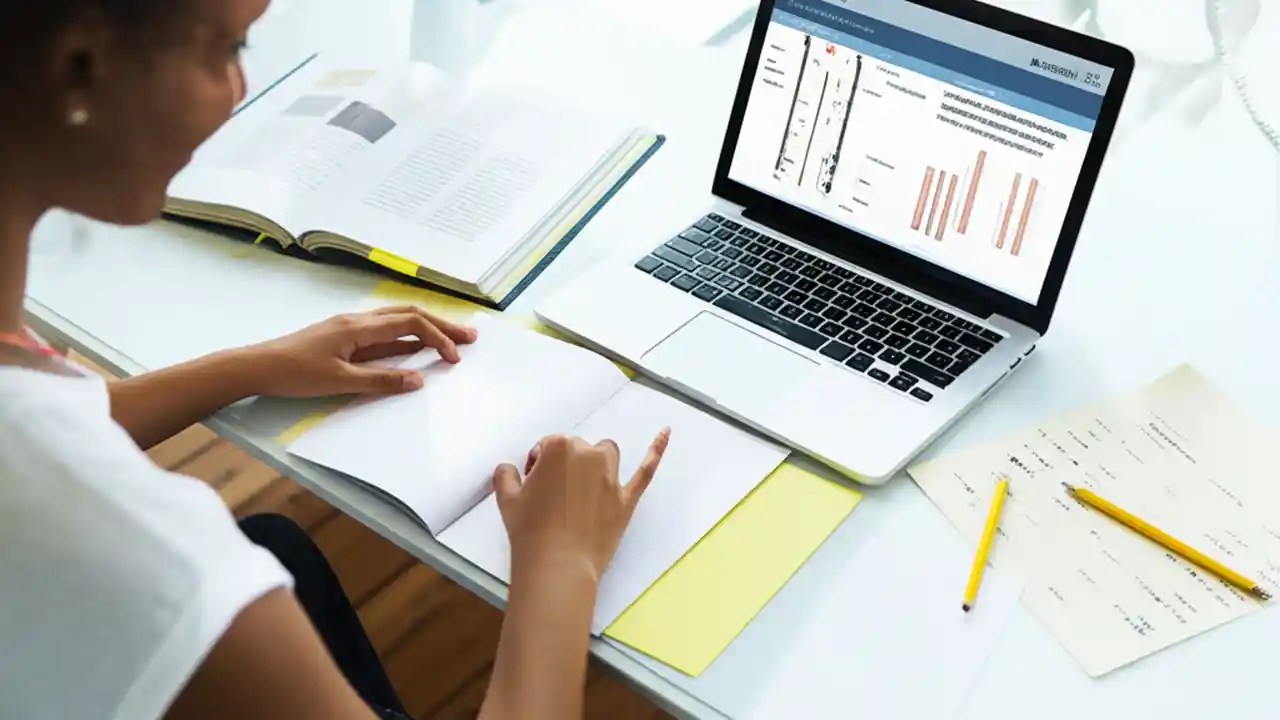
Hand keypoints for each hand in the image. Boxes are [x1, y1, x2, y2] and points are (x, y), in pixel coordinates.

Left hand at [243, 307, 476, 397]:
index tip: (455, 357)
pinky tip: (415, 347)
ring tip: (450, 338)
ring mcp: (350, 327)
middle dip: (442, 325)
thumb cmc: (294, 373)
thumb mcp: (339, 381)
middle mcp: (358, 320)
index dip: (438, 337)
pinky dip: (406, 336)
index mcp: (359, 326)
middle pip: (409, 314)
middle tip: (470, 336)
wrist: (257, 366)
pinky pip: (383, 332)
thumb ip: (380, 379)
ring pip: (397, 320)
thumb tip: (418, 379)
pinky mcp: (344, 337)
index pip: (411, 323)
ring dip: (426, 327)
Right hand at [492, 429, 670, 586]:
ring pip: (605, 453)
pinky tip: (666, 432)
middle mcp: (588, 455)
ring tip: (583, 484)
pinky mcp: (626, 499)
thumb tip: (510, 469)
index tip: (534, 482)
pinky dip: (657, 449)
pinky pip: (645, 470)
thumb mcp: (507, 500)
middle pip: (576, 449)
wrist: (558, 567)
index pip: (548, 446)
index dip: (539, 464)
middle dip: (565, 465)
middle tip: (552, 494)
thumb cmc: (530, 532)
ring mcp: (611, 477)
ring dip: (595, 461)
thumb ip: (506, 475)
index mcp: (558, 449)